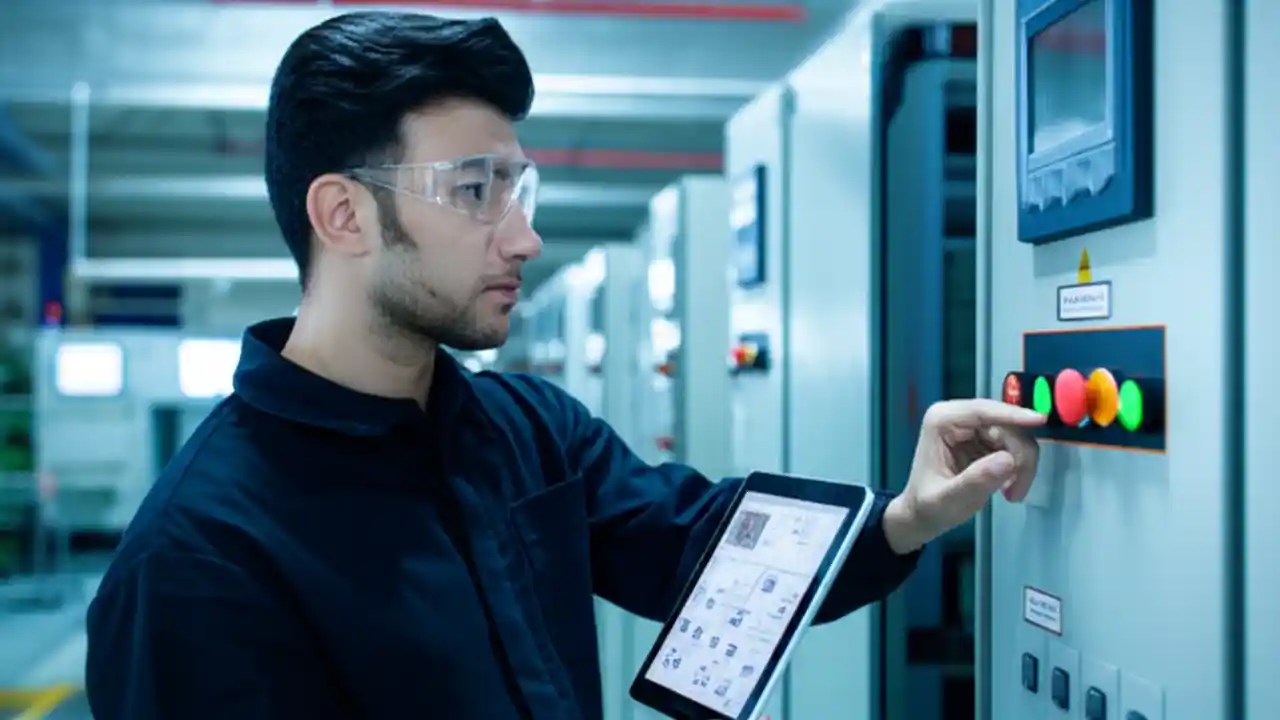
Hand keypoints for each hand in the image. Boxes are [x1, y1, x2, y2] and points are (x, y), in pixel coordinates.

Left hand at [883, 399, 1044, 553]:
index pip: (982, 411)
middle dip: (1019, 455)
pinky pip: (1014, 446)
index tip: (1039, 420)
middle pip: (1005, 424)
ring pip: (1015, 434)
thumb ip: (976, 480)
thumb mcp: (948, 499)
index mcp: (941, 420)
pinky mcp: (985, 438)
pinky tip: (1008, 488)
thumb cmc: (928, 507)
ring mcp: (973, 427)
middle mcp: (957, 417)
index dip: (1012, 415)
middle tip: (1017, 490)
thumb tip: (1008, 460)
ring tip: (1012, 493)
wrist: (922, 516)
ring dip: (1022, 465)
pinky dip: (1019, 467)